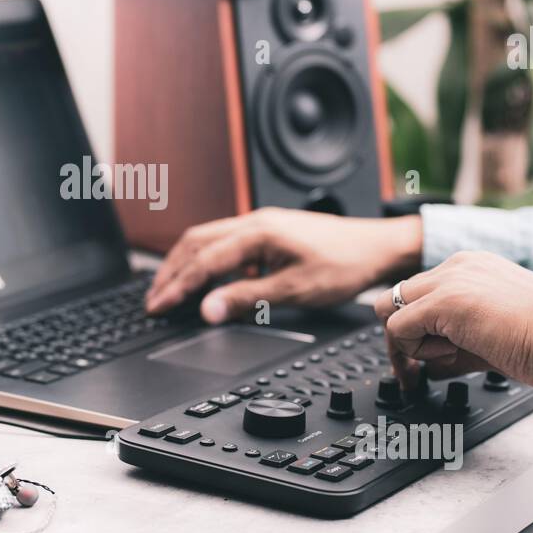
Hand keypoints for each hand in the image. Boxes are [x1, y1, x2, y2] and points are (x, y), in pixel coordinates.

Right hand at [145, 208, 422, 323]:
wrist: (378, 247)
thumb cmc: (345, 265)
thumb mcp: (294, 290)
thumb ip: (246, 299)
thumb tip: (207, 310)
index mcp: (257, 233)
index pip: (203, 261)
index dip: (177, 287)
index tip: (158, 306)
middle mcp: (254, 222)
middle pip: (195, 243)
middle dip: (170, 272)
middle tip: (154, 300)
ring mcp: (260, 223)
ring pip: (207, 239)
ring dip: (185, 264)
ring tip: (170, 290)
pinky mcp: (268, 231)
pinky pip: (225, 242)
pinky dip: (206, 260)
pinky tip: (209, 281)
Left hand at [373, 251, 532, 391]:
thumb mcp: (491, 336)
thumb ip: (455, 343)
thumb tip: (428, 365)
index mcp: (474, 267)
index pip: (422, 293)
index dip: (421, 330)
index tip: (431, 358)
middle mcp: (458, 265)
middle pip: (399, 298)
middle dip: (404, 337)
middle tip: (419, 369)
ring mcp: (450, 280)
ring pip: (390, 309)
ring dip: (410, 343)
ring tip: (449, 359)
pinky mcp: (444, 302)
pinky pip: (398, 328)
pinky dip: (414, 351)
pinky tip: (452, 355)